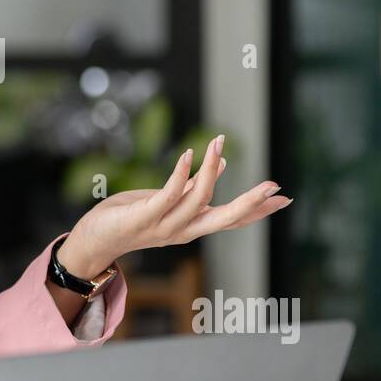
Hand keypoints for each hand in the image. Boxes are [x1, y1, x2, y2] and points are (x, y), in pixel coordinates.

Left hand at [57, 135, 291, 277]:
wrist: (96, 238)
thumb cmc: (132, 216)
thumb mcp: (169, 199)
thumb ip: (194, 184)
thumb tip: (222, 163)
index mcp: (192, 225)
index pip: (231, 218)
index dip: (258, 209)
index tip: (284, 197)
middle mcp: (183, 230)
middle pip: (224, 218)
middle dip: (250, 203)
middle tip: (275, 186)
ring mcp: (164, 225)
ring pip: (197, 200)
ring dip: (211, 171)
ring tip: (220, 142)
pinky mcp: (144, 217)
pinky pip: (167, 195)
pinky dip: (180, 174)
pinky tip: (188, 154)